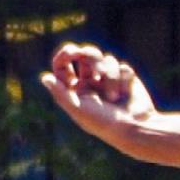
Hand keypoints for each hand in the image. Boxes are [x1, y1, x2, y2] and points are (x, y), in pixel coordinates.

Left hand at [42, 42, 158, 146]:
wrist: (134, 127)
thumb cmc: (102, 122)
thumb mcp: (77, 109)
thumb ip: (61, 93)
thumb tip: (45, 77)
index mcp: (75, 90)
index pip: (63, 67)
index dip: (64, 56)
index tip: (71, 52)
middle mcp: (90, 82)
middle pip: (85, 56)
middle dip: (88, 54)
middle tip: (87, 55)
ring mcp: (109, 79)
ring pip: (105, 59)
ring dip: (108, 74)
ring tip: (113, 95)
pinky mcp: (126, 77)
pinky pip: (121, 66)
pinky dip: (122, 77)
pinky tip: (125, 91)